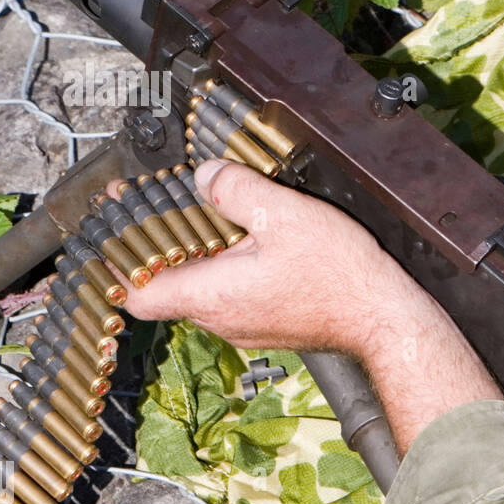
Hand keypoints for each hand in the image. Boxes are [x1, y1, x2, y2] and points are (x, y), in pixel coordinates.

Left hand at [111, 160, 502, 446]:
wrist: (384, 318)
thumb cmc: (339, 276)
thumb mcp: (284, 213)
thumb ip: (235, 190)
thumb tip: (207, 176)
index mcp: (211, 294)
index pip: (135, 292)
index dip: (119, 261)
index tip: (119, 230)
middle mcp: (220, 319)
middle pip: (168, 288)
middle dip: (166, 248)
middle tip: (171, 209)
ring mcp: (245, 327)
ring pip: (203, 292)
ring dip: (203, 258)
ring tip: (220, 221)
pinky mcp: (270, 326)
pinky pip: (234, 298)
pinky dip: (231, 271)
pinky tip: (256, 246)